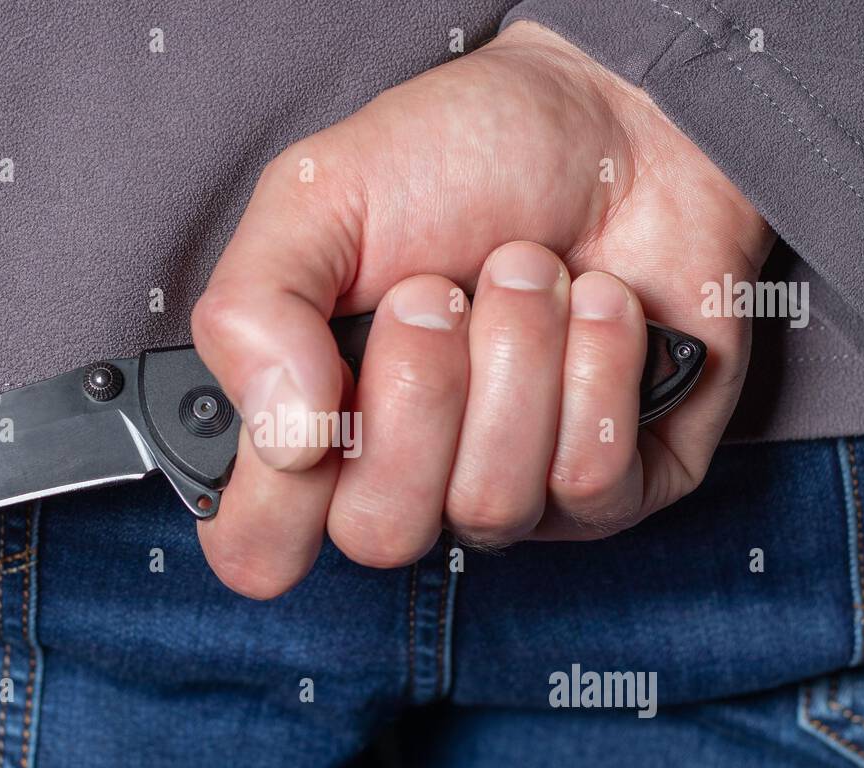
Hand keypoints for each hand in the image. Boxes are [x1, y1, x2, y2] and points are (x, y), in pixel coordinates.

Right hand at [192, 21, 773, 597]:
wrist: (612, 123)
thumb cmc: (456, 159)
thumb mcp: (316, 198)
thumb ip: (250, 311)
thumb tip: (282, 443)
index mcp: (312, 427)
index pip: (259, 547)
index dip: (278, 499)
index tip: (317, 397)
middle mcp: (404, 480)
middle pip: (382, 532)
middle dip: (418, 389)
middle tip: (436, 294)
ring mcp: (507, 493)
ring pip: (491, 505)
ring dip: (515, 356)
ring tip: (525, 272)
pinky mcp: (611, 490)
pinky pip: (591, 482)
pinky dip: (597, 367)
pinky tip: (599, 306)